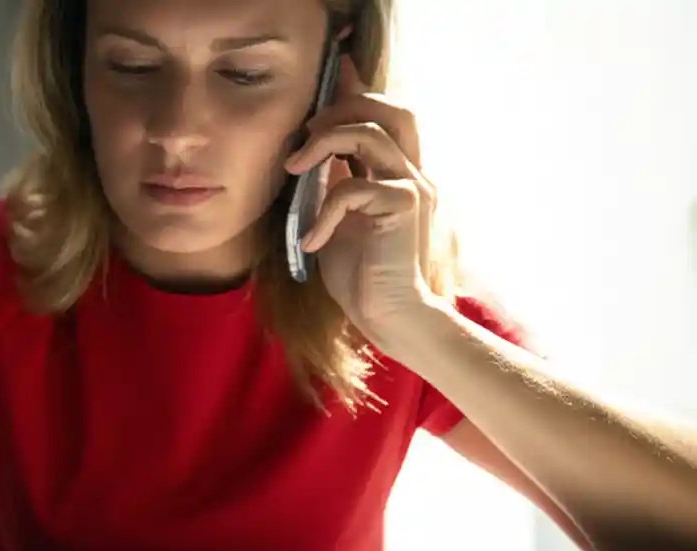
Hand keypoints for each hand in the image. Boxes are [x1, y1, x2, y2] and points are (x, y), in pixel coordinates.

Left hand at [283, 55, 440, 346]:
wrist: (388, 316)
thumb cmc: (361, 276)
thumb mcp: (338, 220)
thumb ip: (334, 185)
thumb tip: (309, 156)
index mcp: (396, 173)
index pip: (384, 116)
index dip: (358, 93)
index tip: (332, 76)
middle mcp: (411, 174)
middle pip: (390, 109)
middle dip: (343, 108)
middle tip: (305, 133)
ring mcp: (412, 187)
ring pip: (371, 134)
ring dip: (324, 142)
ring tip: (294, 168)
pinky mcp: (404, 208)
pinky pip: (355, 188)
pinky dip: (324, 210)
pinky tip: (313, 239)